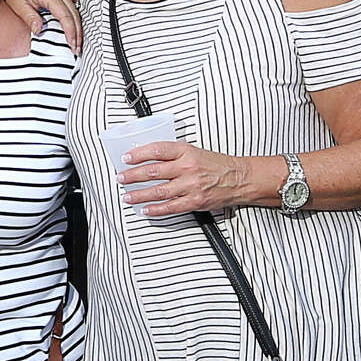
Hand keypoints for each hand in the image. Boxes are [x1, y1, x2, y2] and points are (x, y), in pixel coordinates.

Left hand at [0, 0, 82, 53]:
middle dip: (77, 33)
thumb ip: (30, 18)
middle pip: (74, 14)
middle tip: (76, 48)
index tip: (71, 43)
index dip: (70, 31)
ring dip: (77, 28)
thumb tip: (39, 30)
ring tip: (76, 43)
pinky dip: (74, 21)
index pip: (65, 15)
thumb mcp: (18, 4)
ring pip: (75, 11)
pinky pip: (71, 8)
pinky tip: (73, 31)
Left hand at [117, 141, 251, 215]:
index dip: (138, 154)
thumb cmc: (216, 164)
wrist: (239, 178)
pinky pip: (171, 207)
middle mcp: (187, 167)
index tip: (125, 158)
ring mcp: (191, 186)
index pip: (157, 150)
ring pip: (159, 191)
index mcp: (186, 151)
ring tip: (126, 196)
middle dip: (133, 176)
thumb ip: (174, 155)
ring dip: (139, 194)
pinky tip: (144, 210)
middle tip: (121, 178)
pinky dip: (155, 209)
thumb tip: (148, 158)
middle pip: (153, 171)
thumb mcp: (194, 151)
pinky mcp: (195, 201)